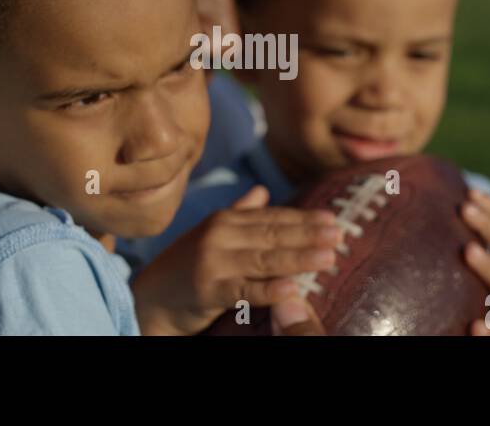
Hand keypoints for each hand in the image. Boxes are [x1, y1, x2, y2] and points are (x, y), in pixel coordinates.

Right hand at [132, 185, 340, 335]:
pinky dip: (269, 288)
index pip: (272, 218)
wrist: (149, 298)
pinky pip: (245, 289)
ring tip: (328, 258)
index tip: (332, 220)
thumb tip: (262, 191)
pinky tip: (293, 287)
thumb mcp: (211, 235)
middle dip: (309, 234)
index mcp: (225, 220)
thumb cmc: (185, 268)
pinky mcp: (208, 289)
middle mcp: (219, 234)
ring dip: (299, 258)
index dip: (304, 219)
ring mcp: (213, 261)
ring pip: (265, 258)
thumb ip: (239, 213)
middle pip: (273, 234)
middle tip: (341, 235)